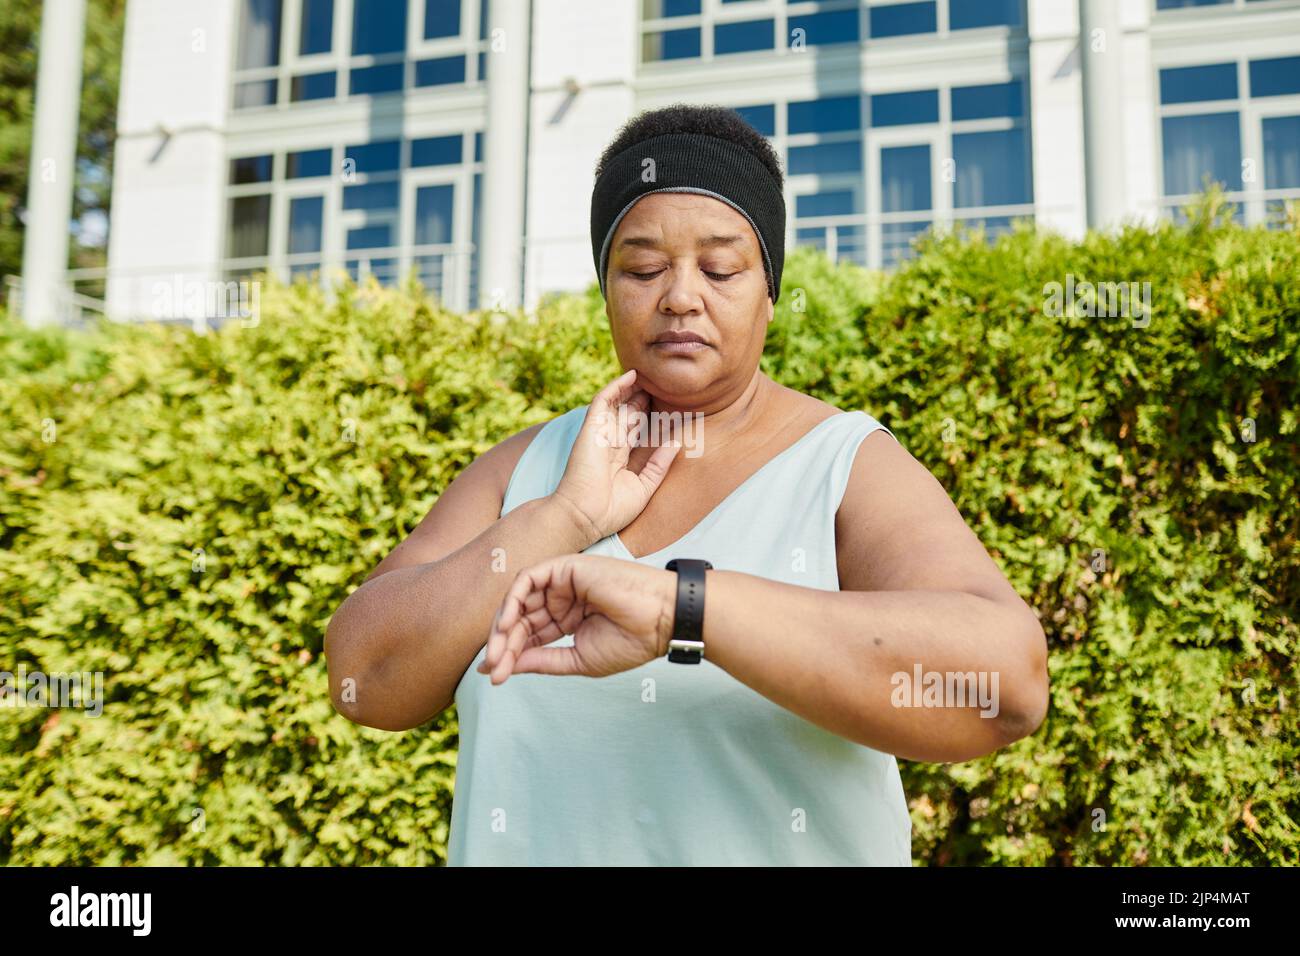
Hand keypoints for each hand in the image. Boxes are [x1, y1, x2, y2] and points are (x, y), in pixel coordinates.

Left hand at [476, 554, 677, 682]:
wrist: (661, 621)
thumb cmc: (631, 642)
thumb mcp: (577, 659)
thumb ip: (542, 660)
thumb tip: (505, 668)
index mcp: (568, 618)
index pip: (530, 635)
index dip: (510, 654)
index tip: (493, 676)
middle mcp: (562, 598)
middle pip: (520, 619)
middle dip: (503, 644)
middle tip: (491, 669)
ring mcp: (562, 582)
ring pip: (519, 600)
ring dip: (503, 626)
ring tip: (497, 653)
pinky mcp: (564, 567)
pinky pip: (527, 580)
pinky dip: (513, 601)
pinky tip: (506, 626)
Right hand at [551, 369, 681, 542]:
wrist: (584, 517)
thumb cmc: (610, 510)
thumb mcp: (643, 487)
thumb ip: (659, 464)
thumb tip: (675, 442)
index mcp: (618, 458)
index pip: (636, 431)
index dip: (651, 418)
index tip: (672, 408)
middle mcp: (608, 443)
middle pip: (628, 414)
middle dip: (644, 400)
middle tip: (663, 387)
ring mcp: (600, 434)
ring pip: (617, 403)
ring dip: (632, 388)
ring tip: (650, 375)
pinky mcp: (592, 428)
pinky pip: (603, 400)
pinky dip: (616, 386)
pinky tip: (632, 375)